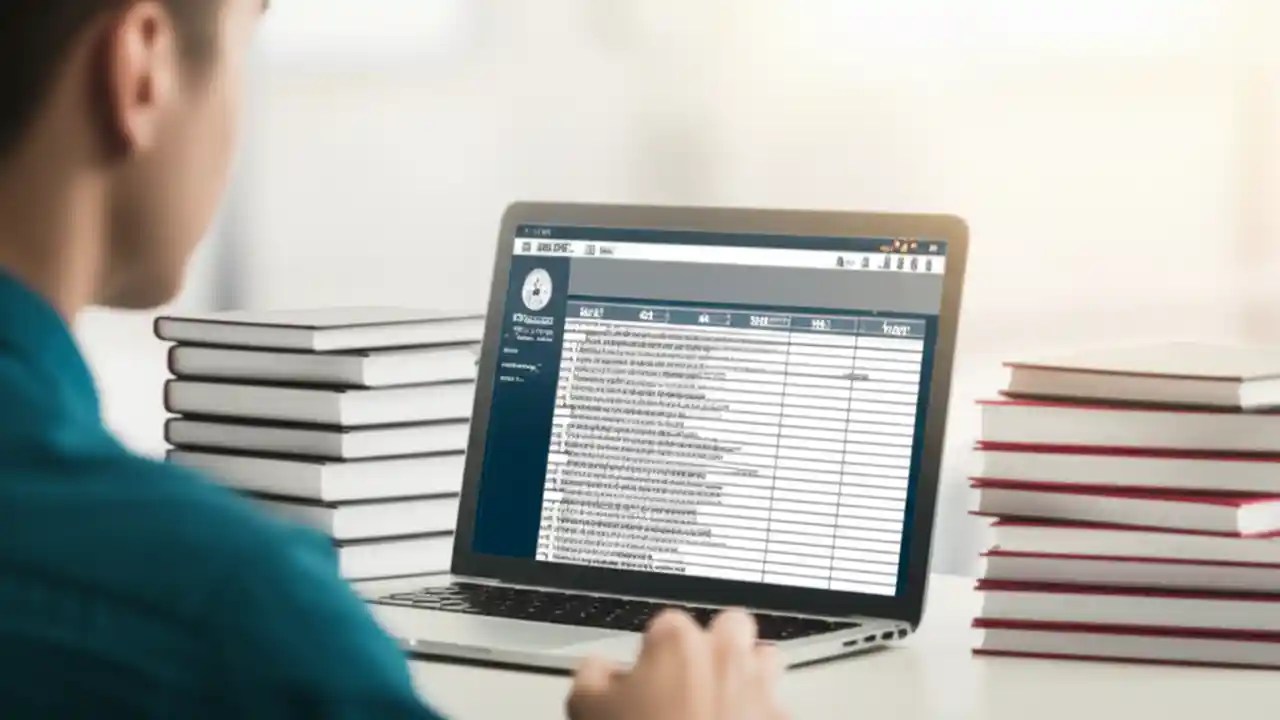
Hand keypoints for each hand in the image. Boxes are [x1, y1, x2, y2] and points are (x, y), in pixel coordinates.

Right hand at [567, 608, 787, 719]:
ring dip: (747, 674)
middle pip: (730, 626)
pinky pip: (777, 709)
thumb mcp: (586, 710)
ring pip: (765, 661)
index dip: (652, 653)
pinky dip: (760, 717)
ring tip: (720, 704)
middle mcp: (726, 656)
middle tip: (689, 681)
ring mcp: (761, 690)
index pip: (664, 624)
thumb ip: (592, 676)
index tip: (644, 678)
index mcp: (677, 643)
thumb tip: (599, 670)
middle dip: (715, 646)